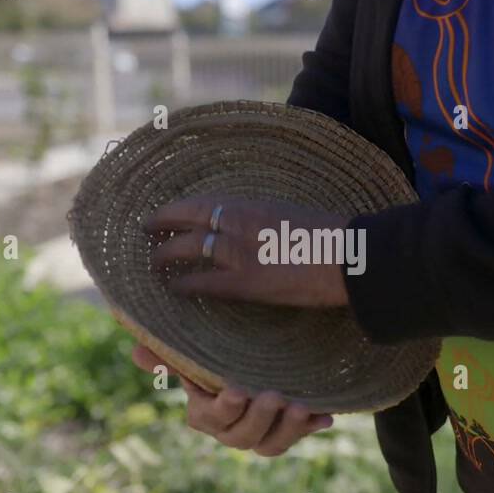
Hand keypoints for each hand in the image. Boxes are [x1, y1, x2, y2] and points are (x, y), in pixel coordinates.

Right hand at [131, 345, 333, 456]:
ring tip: (300, 407)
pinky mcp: (285, 432)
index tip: (237, 390)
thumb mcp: (193, 355)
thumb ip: (167, 354)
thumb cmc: (214, 361)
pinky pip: (297, 438)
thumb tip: (136, 350)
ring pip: (269, 446)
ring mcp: (259, 435)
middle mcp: (230, 432)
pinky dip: (311, 428)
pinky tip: (325, 417)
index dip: (224, 408)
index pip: (210, 418)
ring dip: (287, 429)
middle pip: (242, 436)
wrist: (249, 368)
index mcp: (204, 414)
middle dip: (259, 418)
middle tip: (274, 396)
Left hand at [146, 197, 350, 307]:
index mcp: (251, 205)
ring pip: (187, 251)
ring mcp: (239, 254)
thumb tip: (243, 227)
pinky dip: (183, 285)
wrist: (347, 257)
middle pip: (186, 224)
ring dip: (164, 258)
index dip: (173, 210)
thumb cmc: (327, 236)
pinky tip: (173, 288)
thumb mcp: (288, 214)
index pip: (199, 204)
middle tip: (147, 234)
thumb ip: (260, 218)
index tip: (160, 214)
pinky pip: (202, 283)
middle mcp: (238, 225)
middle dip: (160, 229)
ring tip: (152, 264)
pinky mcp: (245, 283)